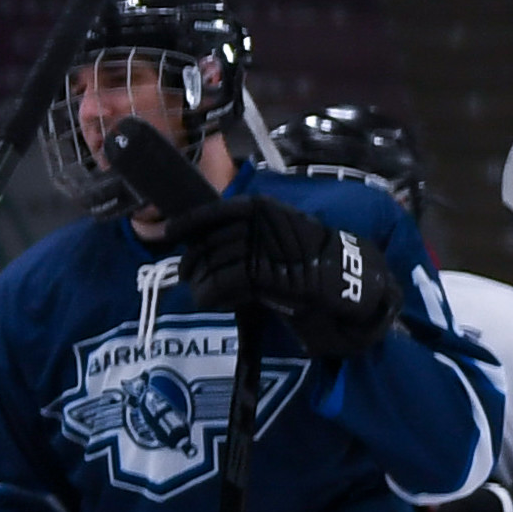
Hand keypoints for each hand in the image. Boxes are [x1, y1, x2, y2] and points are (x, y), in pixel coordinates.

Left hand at [173, 195, 395, 356]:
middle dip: (192, 263)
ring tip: (206, 295)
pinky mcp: (262, 272)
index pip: (212, 212)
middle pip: (207, 244)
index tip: (165, 233)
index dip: (186, 224)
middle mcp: (257, 222)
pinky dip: (214, 297)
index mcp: (260, 208)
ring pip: (211, 266)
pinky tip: (219, 303)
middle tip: (189, 277)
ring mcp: (260, 246)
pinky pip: (222, 285)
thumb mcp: (277, 233)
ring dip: (203, 285)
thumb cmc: (310, 258)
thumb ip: (247, 233)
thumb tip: (205, 241)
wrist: (346, 276)